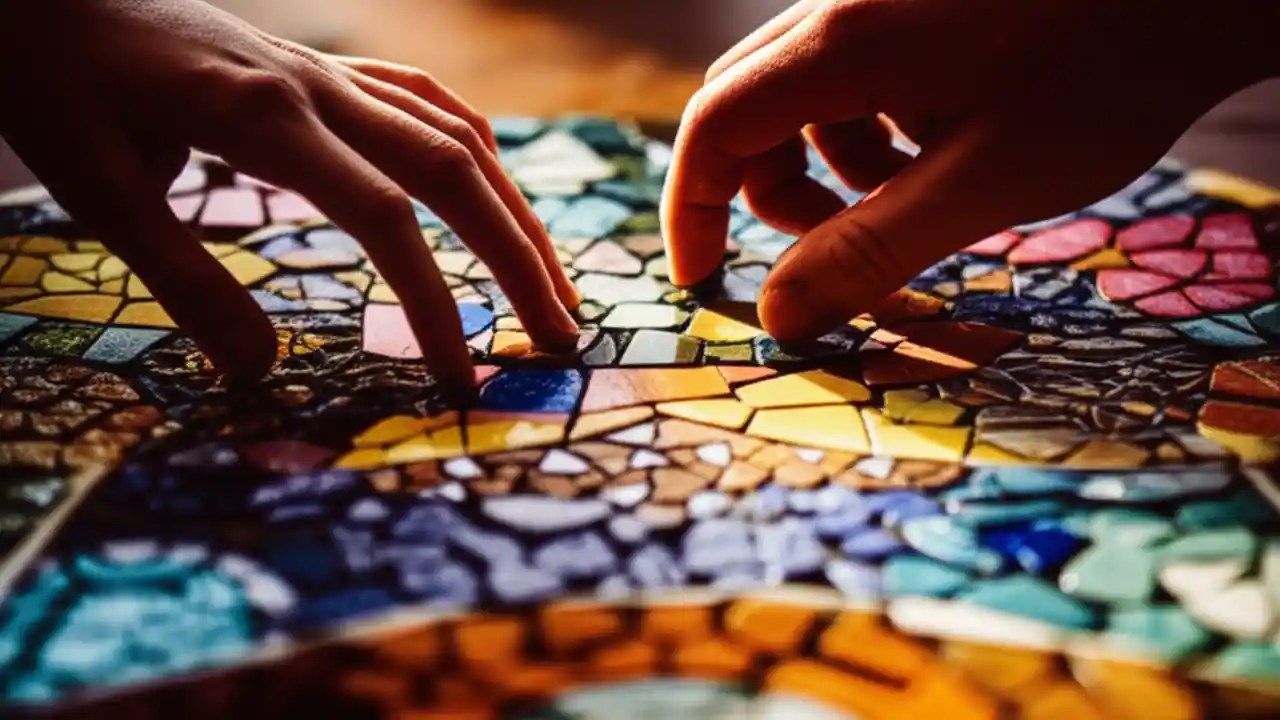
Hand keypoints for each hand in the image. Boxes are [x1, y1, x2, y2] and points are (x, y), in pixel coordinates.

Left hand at [0, 0, 578, 385]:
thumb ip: (186, 280)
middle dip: (519, 259)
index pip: (386, 219)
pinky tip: (491, 183)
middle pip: (455, 170)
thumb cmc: (53, 78)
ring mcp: (327, 70)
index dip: (437, 302)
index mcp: (266, 120)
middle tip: (564, 337)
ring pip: (455, 131)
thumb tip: (261, 373)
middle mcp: (318, 88)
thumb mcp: (96, 187)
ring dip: (513, 208)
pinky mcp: (321, 68)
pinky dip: (472, 147)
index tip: (462, 377)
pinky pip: (425, 98)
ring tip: (550, 278)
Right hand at [663, 0, 1274, 341]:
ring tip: (903, 200)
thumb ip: (867, 252)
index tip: (706, 282)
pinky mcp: (914, 7)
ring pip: (800, 94)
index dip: (693, 210)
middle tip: (817, 254)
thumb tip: (778, 317)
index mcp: (840, 44)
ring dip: (824, 165)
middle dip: (763, 191)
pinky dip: (870, 130)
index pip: (712, 126)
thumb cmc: (1101, 78)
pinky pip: (854, 73)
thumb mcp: (980, 184)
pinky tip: (939, 150)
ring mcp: (879, 3)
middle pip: (745, 105)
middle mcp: (841, 7)